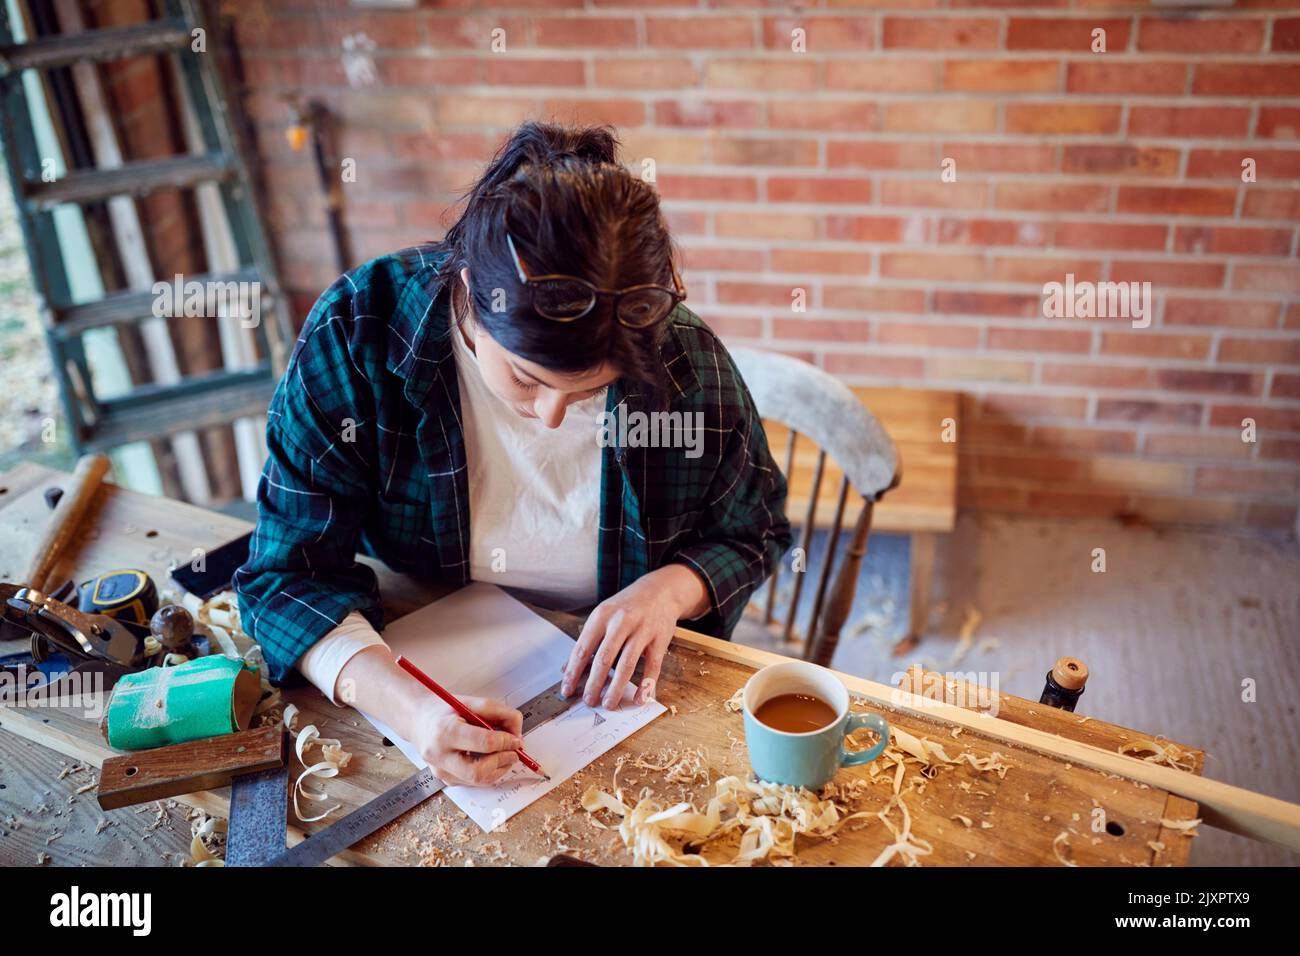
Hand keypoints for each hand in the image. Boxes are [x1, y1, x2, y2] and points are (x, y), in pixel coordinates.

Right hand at [403, 694, 523, 787]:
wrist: (418, 721)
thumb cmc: (444, 711)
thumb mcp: (472, 703)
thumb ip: (500, 713)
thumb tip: (517, 734)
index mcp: (445, 732)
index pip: (484, 743)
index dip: (506, 742)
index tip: (516, 739)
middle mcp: (439, 756)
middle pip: (479, 772)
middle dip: (502, 762)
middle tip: (513, 752)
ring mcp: (441, 771)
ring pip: (479, 781)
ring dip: (499, 768)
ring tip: (503, 753)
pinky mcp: (446, 780)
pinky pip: (474, 782)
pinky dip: (488, 771)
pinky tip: (489, 758)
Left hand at [561, 564, 709, 711]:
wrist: (661, 590)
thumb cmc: (627, 606)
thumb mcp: (603, 615)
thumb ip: (587, 641)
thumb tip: (566, 668)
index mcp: (602, 616)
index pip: (583, 648)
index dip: (574, 672)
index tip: (567, 690)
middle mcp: (621, 622)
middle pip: (604, 658)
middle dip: (594, 683)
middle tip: (588, 701)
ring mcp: (642, 630)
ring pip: (627, 664)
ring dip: (616, 687)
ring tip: (608, 703)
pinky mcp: (660, 639)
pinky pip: (652, 666)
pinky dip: (646, 685)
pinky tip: (639, 698)